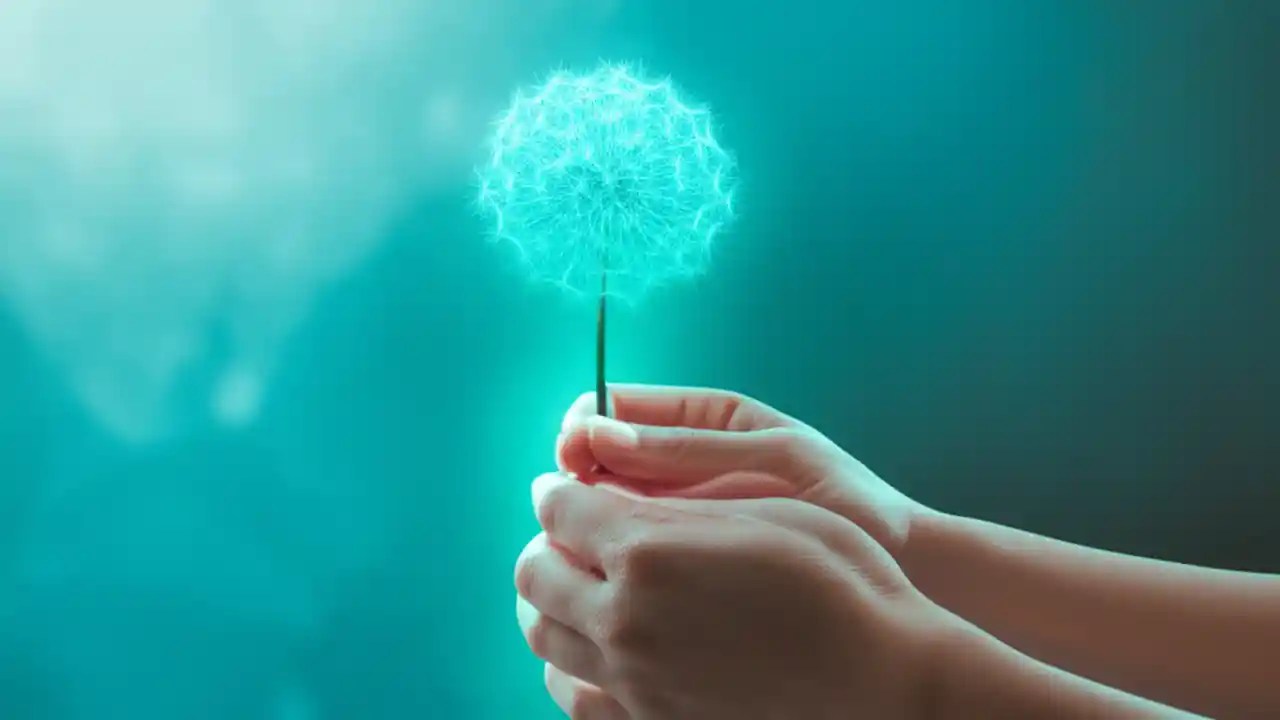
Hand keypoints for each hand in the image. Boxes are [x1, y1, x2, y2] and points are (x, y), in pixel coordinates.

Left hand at [515, 472, 954, 719]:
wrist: (887, 685)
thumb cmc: (843, 583)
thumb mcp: (761, 513)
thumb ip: (672, 505)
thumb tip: (607, 501)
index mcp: (648, 552)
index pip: (561, 511)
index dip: (557, 492)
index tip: (559, 487)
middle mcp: (624, 619)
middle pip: (535, 573)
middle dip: (542, 543)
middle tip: (563, 534)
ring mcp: (633, 682)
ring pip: (543, 638)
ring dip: (546, 602)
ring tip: (573, 588)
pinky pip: (572, 696)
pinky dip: (566, 665)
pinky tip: (595, 650)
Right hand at [556, 385, 928, 558]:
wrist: (897, 569)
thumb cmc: (847, 504)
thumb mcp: (774, 462)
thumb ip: (689, 449)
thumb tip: (596, 433)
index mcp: (700, 417)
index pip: (611, 406)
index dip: (582, 426)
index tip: (574, 455)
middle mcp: (675, 461)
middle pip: (593, 457)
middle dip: (575, 479)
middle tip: (578, 512)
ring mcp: (674, 511)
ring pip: (599, 507)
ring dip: (584, 523)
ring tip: (594, 548)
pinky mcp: (681, 558)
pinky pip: (626, 549)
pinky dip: (610, 558)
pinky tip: (615, 578)